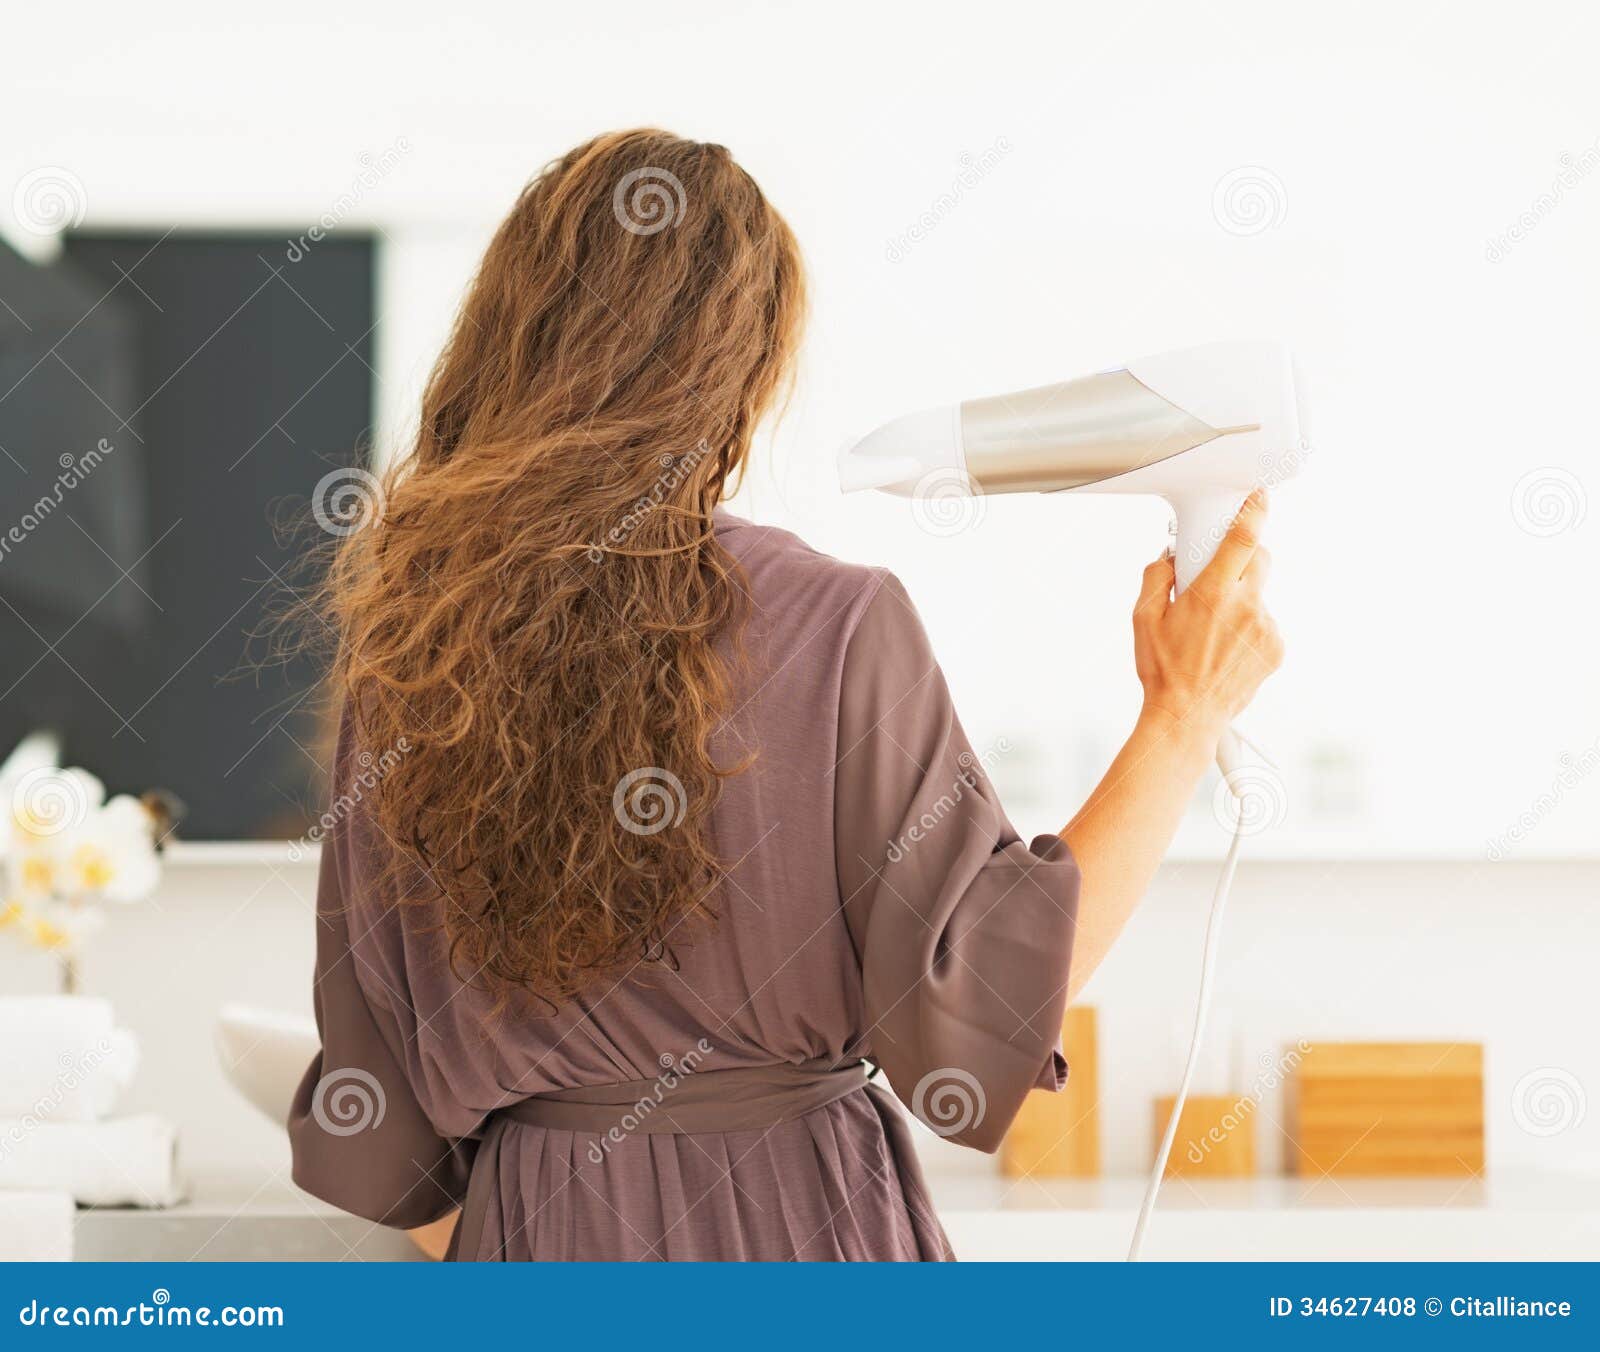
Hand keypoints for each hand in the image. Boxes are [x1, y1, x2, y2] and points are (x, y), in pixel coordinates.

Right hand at [1132, 490, 1283, 742]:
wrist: (1187, 717)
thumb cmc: (1162, 670)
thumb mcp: (1142, 618)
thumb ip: (1156, 577)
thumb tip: (1172, 556)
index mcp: (1212, 595)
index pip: (1244, 538)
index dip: (1255, 510)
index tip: (1259, 496)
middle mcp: (1246, 608)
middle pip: (1259, 559)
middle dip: (1241, 558)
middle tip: (1217, 577)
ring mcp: (1266, 629)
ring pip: (1259, 593)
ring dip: (1241, 600)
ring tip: (1214, 631)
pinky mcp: (1276, 648)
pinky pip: (1265, 622)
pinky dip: (1249, 626)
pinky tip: (1226, 647)